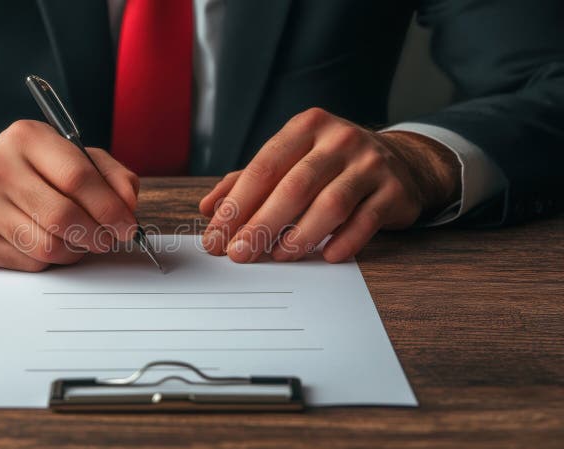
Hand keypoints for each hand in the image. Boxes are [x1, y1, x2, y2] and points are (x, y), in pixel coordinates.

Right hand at [0, 120, 139, 271]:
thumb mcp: (73, 157)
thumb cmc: (35, 172)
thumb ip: (110, 175)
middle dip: (97, 234)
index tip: (127, 226)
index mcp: (26, 137)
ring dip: (75, 250)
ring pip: (47, 246)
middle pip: (63, 216)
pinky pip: (29, 262)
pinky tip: (49, 242)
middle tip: (109, 240)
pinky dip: (51, 260)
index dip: (110, 208)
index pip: (78, 177)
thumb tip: (128, 205)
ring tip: (79, 239)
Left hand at [199, 108, 460, 262]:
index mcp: (306, 128)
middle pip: (294, 187)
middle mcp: (339, 139)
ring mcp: (370, 163)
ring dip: (300, 235)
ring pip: (330, 204)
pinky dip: (344, 242)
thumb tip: (209, 208)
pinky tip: (325, 256)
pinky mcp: (394, 190)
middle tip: (239, 253)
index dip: (236, 204)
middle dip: (261, 224)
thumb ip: (247, 181)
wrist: (402, 162)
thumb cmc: (332, 164)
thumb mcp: (290, 161)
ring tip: (279, 256)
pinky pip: (366, 221)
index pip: (263, 168)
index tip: (216, 235)